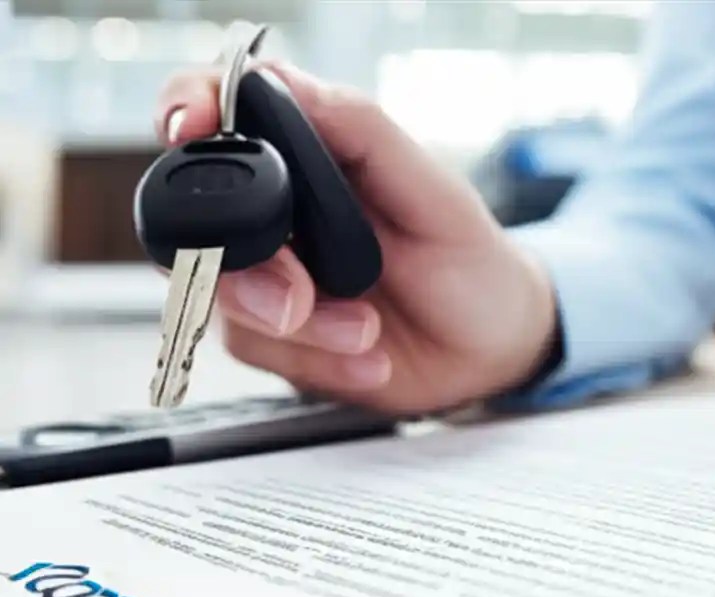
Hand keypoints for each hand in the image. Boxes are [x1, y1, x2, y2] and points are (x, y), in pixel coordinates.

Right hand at [155, 62, 557, 414]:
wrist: (489, 352)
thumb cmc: (471, 264)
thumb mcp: (434, 194)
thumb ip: (363, 133)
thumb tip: (287, 81)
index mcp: (308, 152)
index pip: (218, 110)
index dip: (189, 109)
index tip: (191, 130)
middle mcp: (274, 209)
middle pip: (190, 220)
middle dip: (246, 270)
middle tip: (302, 298)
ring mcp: (266, 272)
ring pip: (220, 297)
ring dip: (302, 327)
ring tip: (367, 329)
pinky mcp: (271, 333)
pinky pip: (256, 347)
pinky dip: (319, 361)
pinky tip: (368, 357)